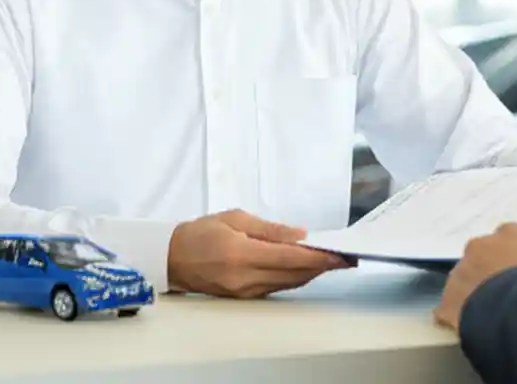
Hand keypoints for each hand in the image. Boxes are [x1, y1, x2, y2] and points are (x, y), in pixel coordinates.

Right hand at [167, 209, 350, 298]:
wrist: (171, 258)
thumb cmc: (201, 232)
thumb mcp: (236, 219)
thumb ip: (270, 229)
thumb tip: (301, 235)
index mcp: (241, 254)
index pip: (289, 258)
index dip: (318, 258)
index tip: (340, 254)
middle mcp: (244, 277)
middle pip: (293, 275)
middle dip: (321, 267)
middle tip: (345, 257)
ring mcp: (244, 291)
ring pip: (288, 284)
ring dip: (311, 273)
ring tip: (331, 262)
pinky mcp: (244, 296)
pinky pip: (276, 287)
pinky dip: (294, 278)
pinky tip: (306, 268)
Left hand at [434, 223, 516, 330]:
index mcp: (510, 233)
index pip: (509, 239)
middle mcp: (479, 246)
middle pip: (481, 259)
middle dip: (491, 274)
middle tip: (509, 296)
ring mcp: (460, 273)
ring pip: (462, 283)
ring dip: (473, 296)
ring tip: (492, 316)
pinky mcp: (448, 304)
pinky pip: (448, 311)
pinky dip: (457, 320)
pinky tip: (472, 330)